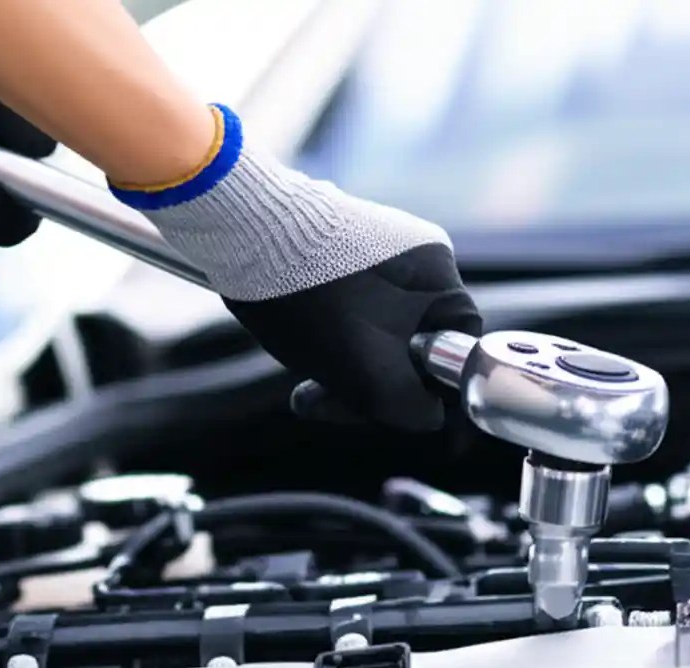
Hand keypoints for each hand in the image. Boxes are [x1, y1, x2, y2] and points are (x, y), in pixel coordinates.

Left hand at [107, 104, 479, 431]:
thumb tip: (428, 417)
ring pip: (377, 330)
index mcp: (440, 271)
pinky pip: (351, 305)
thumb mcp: (365, 374)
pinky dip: (326, 330)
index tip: (375, 405)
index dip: (418, 390)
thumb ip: (410, 407)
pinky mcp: (340, 244)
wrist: (236, 227)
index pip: (453, 350)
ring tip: (300, 367)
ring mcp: (378, 244)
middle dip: (367, 379)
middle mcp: (418, 251)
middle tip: (318, 395)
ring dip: (342, 360)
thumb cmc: (304, 300)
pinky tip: (293, 334)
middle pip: (411, 344)